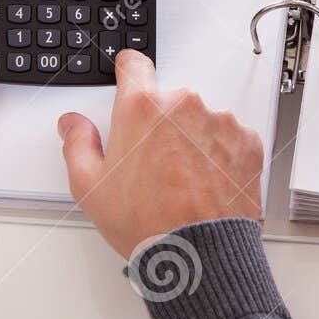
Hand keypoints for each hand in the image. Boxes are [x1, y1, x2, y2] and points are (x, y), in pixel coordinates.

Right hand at [58, 51, 263, 259]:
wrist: (200, 253)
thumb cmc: (147, 223)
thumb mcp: (90, 186)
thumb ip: (78, 144)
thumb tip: (72, 125)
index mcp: (141, 107)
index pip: (134, 64)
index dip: (128, 72)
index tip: (129, 77)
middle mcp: (184, 105)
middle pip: (168, 100)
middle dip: (160, 124)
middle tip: (153, 163)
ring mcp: (220, 121)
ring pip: (200, 120)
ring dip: (192, 139)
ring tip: (183, 180)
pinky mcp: (246, 141)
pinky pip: (228, 138)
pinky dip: (219, 155)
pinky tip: (205, 183)